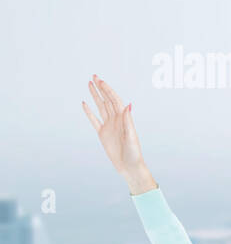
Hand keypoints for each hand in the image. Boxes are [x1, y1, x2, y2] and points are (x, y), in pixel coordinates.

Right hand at [82, 75, 151, 189]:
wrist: (130, 167)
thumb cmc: (134, 153)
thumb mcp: (131, 136)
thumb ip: (128, 121)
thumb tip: (128, 105)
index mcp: (123, 119)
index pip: (115, 100)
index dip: (108, 90)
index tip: (100, 81)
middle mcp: (116, 120)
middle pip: (107, 100)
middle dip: (101, 88)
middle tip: (93, 76)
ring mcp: (109, 126)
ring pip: (100, 107)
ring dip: (95, 96)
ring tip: (89, 84)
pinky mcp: (102, 134)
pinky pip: (94, 120)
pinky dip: (89, 112)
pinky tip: (84, 103)